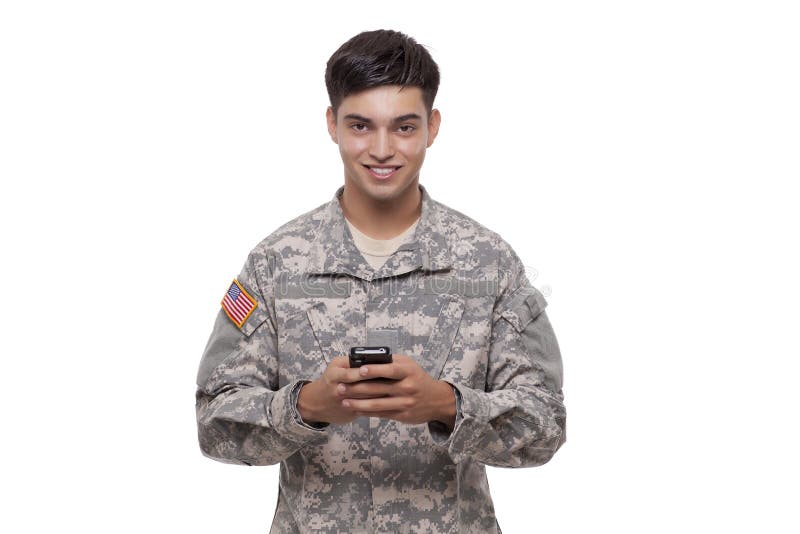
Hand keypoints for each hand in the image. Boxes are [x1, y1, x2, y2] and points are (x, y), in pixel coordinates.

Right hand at [297, 356, 387, 424]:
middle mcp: (339, 389)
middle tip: (396, 379)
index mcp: (335, 375)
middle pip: (363, 387)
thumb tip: (373, 357)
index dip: (368, 372)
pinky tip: (391, 401)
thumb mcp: (335, 366)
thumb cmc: (330, 380)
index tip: (383, 368)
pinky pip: (367, 409)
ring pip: (367, 399)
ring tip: (397, 390)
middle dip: (380, 384)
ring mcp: (345, 403)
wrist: (316, 403)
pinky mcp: (351, 413)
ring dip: (382, 395)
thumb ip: (351, 362)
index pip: (352, 373)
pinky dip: (379, 405)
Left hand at [338, 354, 456, 429]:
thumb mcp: (410, 365)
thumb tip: (368, 359)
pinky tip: (355, 409)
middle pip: (378, 389)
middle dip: (356, 388)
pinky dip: (366, 412)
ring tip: (343, 401)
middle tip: (340, 387)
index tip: (359, 370)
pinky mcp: (402, 415)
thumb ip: (392, 362)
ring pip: (377, 404)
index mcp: (409, 372)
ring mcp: (404, 403)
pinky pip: (381, 414)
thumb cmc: (418, 378)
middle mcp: (407, 388)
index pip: (390, 370)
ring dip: (358, 404)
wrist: (437, 400)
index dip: (374, 370)